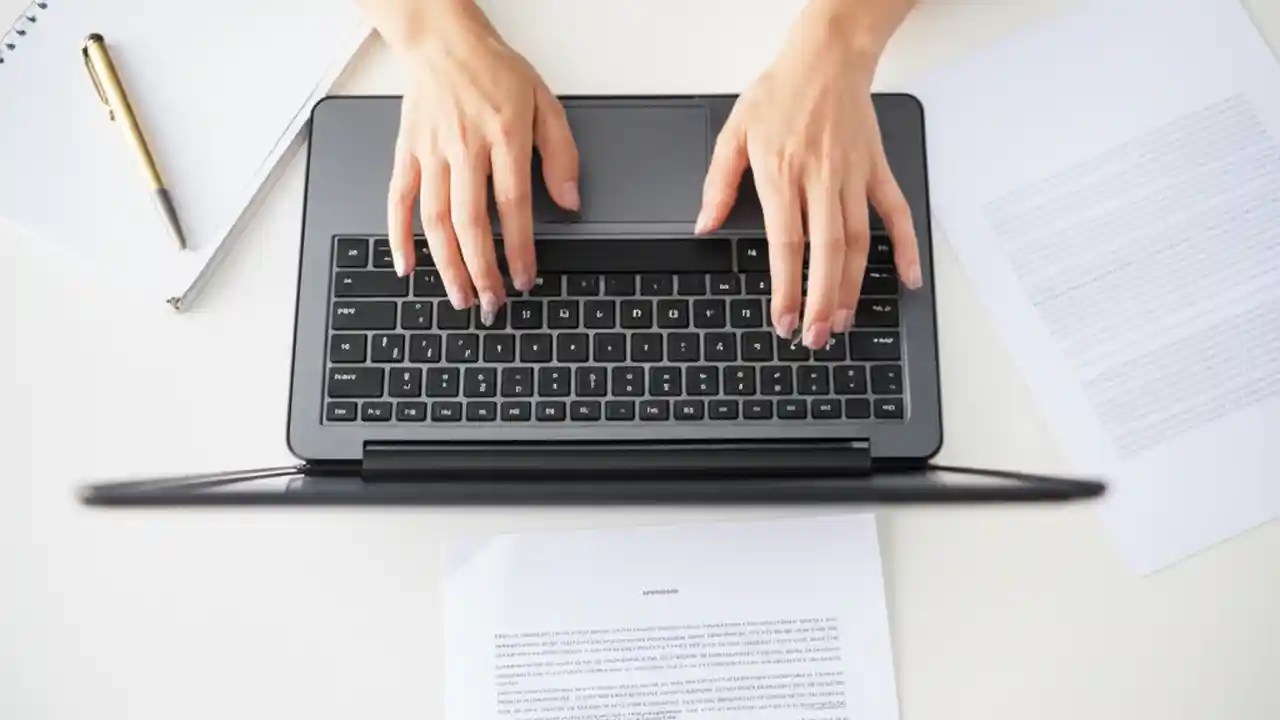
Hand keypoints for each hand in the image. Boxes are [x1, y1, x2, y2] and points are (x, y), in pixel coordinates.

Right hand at [369, 0, 579, 324]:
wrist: (443, 41)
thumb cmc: (495, 71)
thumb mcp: (545, 103)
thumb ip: (562, 154)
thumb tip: (570, 201)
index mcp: (503, 136)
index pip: (513, 205)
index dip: (520, 249)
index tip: (525, 279)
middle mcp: (464, 147)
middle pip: (471, 222)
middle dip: (482, 271)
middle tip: (492, 303)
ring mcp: (431, 152)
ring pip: (435, 220)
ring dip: (447, 265)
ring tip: (460, 296)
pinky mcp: (406, 152)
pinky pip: (397, 200)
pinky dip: (398, 236)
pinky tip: (407, 266)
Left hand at [696, 0, 921, 349]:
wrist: (827, 57)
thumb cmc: (780, 93)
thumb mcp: (734, 132)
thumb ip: (718, 183)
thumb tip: (704, 225)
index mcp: (782, 173)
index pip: (786, 244)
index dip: (786, 287)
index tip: (782, 320)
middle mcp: (820, 179)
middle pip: (827, 251)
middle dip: (821, 301)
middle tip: (814, 337)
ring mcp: (852, 176)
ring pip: (858, 242)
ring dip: (851, 286)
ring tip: (841, 321)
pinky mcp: (875, 170)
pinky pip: (895, 213)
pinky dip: (906, 247)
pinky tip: (907, 278)